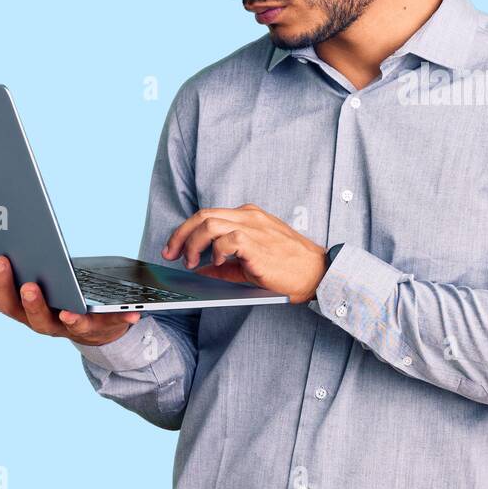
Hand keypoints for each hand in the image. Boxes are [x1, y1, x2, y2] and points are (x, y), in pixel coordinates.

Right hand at [0, 255, 140, 345]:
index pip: (7, 303)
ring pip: (71, 326)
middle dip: (31, 302)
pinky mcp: (102, 328)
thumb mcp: (22, 300)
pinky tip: (132, 313)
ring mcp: (75, 329)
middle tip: (29, 285)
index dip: (0, 286)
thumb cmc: (52, 305)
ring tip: (71, 311)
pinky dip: (121, 320)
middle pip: (36, 318)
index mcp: (27, 314)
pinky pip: (112, 325)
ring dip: (70, 319)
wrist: (90, 329)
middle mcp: (48, 324)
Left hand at [162, 204, 327, 304]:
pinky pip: (226, 240)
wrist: (316, 273)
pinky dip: (215, 252)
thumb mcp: (251, 262)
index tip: (174, 248)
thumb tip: (201, 270)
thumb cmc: (289, 267)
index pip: (208, 215)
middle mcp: (249, 217)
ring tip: (193, 262)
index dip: (186, 231)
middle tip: (172, 255)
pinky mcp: (257, 244)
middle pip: (203, 215)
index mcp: (249, 217)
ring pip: (209, 224)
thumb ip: (226, 264)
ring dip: (194, 244)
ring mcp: (253, 228)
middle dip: (181, 235)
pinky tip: (217, 263)